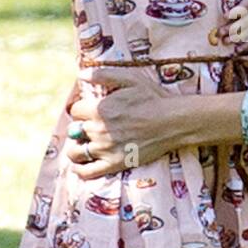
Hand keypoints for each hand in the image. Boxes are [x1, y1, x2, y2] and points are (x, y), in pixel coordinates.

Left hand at [65, 65, 186, 177]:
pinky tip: (83, 163)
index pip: (75, 110)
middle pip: (74, 131)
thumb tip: (80, 74)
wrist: (173, 122)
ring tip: (85, 145)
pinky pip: (86, 172)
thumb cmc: (153, 98)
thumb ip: (102, 74)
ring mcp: (105, 149)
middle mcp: (98, 130)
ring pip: (75, 152)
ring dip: (76, 148)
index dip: (82, 109)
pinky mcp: (114, 164)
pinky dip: (80, 169)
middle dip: (80, 128)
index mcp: (99, 109)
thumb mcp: (129, 78)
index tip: (90, 110)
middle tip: (90, 127)